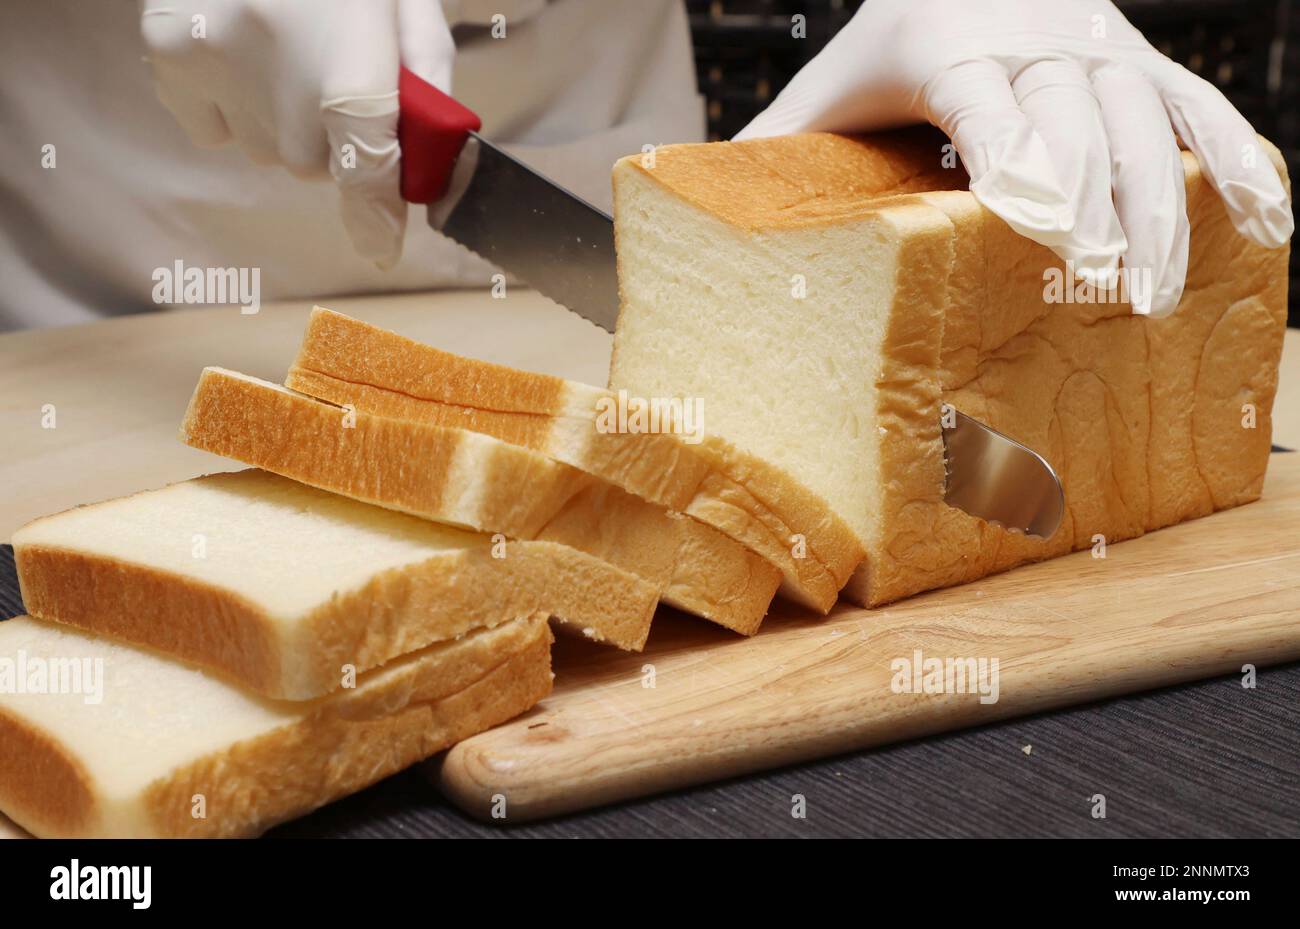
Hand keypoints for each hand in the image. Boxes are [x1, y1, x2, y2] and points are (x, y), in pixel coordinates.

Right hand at [140, 0, 454, 268]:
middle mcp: (279, 72)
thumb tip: (430, 160)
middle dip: (332, 139)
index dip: (375, 214)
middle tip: (334, 76)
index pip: (365, 166)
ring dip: (284, 122)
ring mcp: (216, 63)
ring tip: (290, 51)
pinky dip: (234, 108)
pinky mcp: (169, 50)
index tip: (382, 246)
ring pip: (266, 150)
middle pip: (313, 166)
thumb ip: (426, 87)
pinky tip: (247, 55)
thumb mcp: (409, 7)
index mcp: (350, 61)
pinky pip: (215, 128)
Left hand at [736, 0, 1293, 316]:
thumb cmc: (891, 40)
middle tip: (1105, 285)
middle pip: (1075, 119)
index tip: (1032, 219)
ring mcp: (1099, 46)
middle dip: (1096, 201)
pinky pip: (1198, 108)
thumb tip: (707, 221)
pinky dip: (1236, 158)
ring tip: (1162, 290)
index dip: (1014, 155)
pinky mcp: (1139, 61)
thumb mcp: (828, 87)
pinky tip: (1268, 216)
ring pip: (1144, 121)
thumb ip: (776, 147)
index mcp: (948, 46)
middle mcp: (1034, 39)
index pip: (984, 103)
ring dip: (1163, 204)